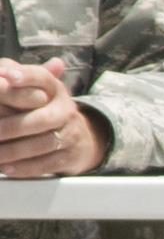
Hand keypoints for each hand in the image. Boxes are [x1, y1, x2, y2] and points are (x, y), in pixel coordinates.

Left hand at [0, 59, 106, 177]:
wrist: (80, 138)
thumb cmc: (44, 109)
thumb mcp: (34, 88)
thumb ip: (14, 74)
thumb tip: (0, 71)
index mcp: (54, 89)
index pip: (42, 78)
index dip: (25, 77)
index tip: (6, 77)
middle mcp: (66, 109)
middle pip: (41, 118)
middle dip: (12, 127)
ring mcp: (71, 134)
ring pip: (42, 144)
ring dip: (13, 151)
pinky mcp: (70, 157)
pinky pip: (47, 164)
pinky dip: (24, 167)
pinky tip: (6, 168)